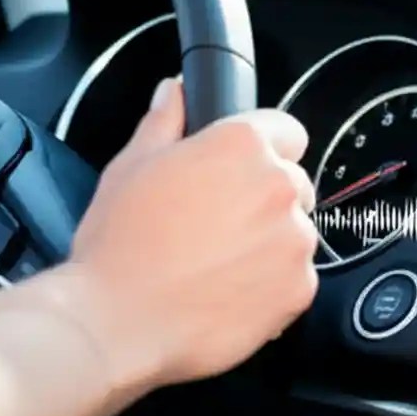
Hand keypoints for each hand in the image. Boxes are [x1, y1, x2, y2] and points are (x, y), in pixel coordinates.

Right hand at [61, 78, 319, 391]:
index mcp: (241, 146)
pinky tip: (227, 291)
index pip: (286, 130)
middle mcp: (278, 188)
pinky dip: (272, 285)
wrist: (117, 322)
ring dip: (269, 243)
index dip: (264, 148)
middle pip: (292, 184)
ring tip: (216, 263)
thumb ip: (165, 121)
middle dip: (263, 199)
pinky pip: (296, 278)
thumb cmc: (119, 245)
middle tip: (217, 223)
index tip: (243, 168)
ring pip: (295, 233)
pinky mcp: (299, 288)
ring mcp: (295, 241)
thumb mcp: (130, 167)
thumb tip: (176, 93)